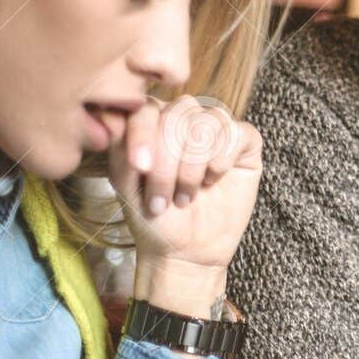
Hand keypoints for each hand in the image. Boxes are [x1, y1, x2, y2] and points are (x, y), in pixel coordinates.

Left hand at [101, 95, 262, 313]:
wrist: (186, 251)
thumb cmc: (154, 218)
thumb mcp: (125, 182)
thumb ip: (119, 145)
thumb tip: (113, 112)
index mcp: (153, 123)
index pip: (147, 106)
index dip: (143, 133)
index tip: (139, 168)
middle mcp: (185, 120)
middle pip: (179, 112)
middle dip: (169, 158)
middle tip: (163, 198)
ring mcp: (216, 131)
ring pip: (208, 122)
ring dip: (194, 165)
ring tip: (186, 196)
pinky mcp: (244, 146)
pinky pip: (237, 133)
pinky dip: (222, 159)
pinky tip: (213, 181)